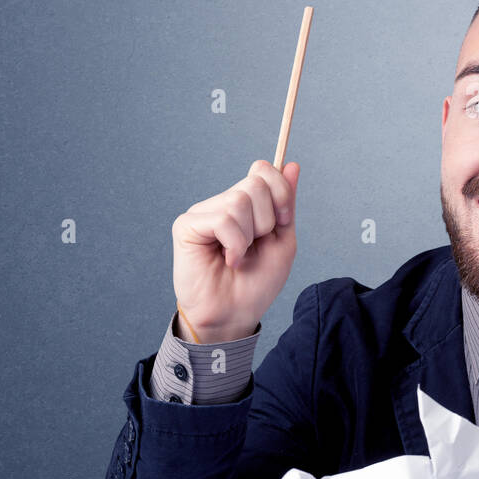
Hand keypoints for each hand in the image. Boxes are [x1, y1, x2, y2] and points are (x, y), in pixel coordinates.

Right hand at [171, 160, 300, 343]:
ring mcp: (203, 212)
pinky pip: (222, 219)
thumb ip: (286, 201)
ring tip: (239, 255)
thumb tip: (291, 164)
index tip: (282, 223)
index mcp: (246, 203)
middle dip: (267, 220)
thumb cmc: (257, 282)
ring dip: (249, 236)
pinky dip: (234, 244)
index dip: (281, 194)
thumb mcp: (282, 238)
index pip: (263, 170)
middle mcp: (222, 202)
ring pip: (239, 201)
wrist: (235, 314)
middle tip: (255, 245)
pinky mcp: (186, 226)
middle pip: (255, 183)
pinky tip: (228, 259)